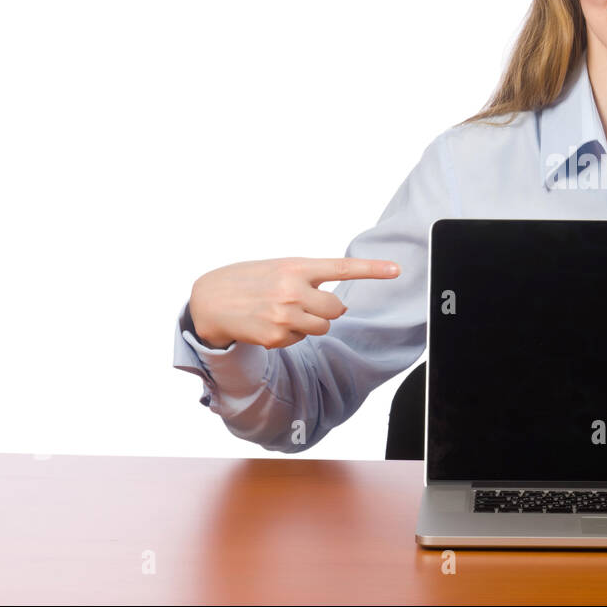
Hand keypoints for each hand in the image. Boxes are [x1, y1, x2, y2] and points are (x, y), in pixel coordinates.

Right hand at [188, 257, 400, 349]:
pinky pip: (301, 339)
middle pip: (337, 309)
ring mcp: (286, 316)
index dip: (373, 268)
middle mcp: (293, 290)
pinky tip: (270, 324)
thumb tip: (334, 301)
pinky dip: (291, 334)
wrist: (209, 300)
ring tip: (285, 313)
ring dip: (311, 323)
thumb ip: (308, 277)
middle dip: (329, 310)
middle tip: (309, 304)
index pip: (342, 268)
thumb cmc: (250, 280)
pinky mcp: (277, 337)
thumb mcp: (278, 267)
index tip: (397, 269)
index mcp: (296, 267)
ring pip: (322, 327)